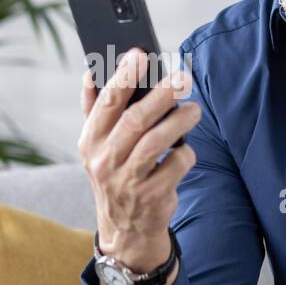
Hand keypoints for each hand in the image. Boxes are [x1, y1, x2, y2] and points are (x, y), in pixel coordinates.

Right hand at [77, 47, 199, 273]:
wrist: (124, 230)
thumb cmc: (114, 174)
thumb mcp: (97, 146)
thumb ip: (94, 109)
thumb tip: (91, 70)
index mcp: (91, 141)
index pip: (105, 103)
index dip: (122, 77)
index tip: (139, 55)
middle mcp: (105, 160)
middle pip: (134, 120)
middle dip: (160, 94)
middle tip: (182, 77)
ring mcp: (127, 181)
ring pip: (155, 143)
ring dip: (178, 122)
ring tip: (194, 110)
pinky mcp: (150, 197)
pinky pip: (175, 167)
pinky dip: (185, 154)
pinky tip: (186, 150)